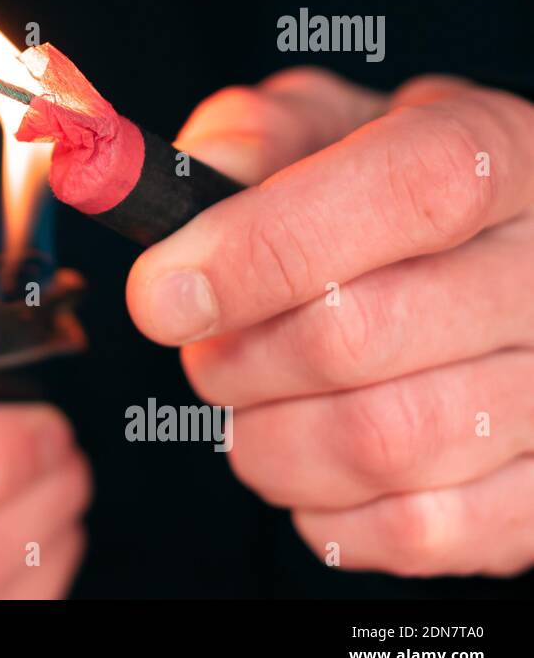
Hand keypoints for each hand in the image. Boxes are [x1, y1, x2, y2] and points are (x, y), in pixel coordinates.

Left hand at [126, 68, 533, 575]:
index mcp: (495, 153)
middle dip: (237, 355)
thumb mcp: (319, 128)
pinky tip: (308, 455)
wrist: (474, 262)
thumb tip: (173, 215)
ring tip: (251, 400)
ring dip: (266, 436)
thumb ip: (249, 141)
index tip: (162, 294)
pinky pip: (412, 529)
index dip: (262, 249)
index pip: (404, 192)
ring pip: (379, 443)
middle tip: (206, 346)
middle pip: (361, 334)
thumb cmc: (376, 191)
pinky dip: (322, 505)